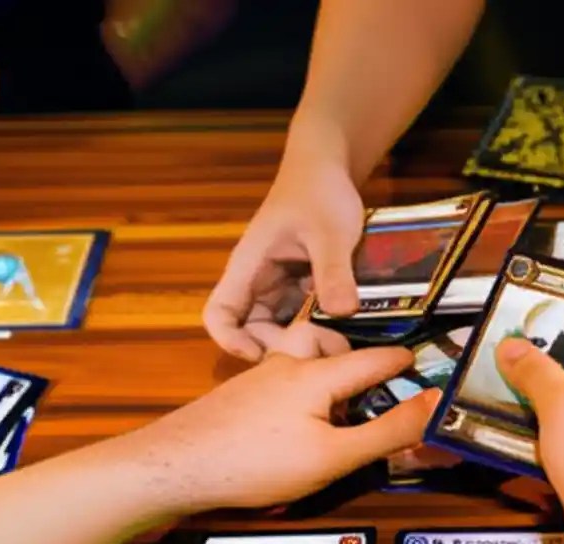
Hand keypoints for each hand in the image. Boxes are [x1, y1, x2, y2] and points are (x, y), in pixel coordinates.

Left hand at [127, 323, 436, 512]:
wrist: (175, 466)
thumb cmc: (257, 463)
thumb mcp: (334, 455)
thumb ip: (388, 430)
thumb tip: (436, 404)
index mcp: (317, 373)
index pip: (374, 359)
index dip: (402, 363)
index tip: (423, 364)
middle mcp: (286, 365)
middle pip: (331, 346)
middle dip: (356, 359)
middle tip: (376, 385)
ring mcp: (257, 379)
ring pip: (300, 359)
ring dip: (323, 369)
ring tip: (337, 404)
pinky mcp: (236, 397)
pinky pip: (278, 380)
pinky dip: (298, 390)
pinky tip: (294, 424)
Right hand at [203, 156, 364, 361]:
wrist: (328, 168)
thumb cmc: (318, 190)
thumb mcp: (330, 231)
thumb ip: (334, 271)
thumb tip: (343, 313)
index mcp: (249, 266)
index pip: (219, 314)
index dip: (230, 341)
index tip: (261, 356)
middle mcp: (258, 281)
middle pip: (252, 331)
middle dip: (278, 348)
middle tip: (317, 356)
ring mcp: (279, 286)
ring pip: (280, 328)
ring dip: (301, 341)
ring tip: (334, 347)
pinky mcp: (299, 287)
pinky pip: (302, 317)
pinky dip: (318, 328)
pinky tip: (344, 330)